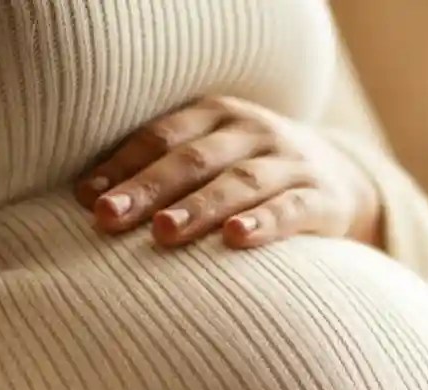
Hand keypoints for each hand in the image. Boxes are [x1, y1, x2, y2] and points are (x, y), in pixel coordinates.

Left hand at [76, 96, 382, 248]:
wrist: (340, 178)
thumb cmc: (250, 173)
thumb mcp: (210, 156)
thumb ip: (160, 170)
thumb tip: (87, 201)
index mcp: (217, 114)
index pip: (162, 137)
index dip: (123, 166)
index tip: (87, 200)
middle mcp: (254, 131)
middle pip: (194, 158)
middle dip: (149, 188)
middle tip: (109, 218)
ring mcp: (291, 162)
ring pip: (240, 182)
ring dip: (199, 207)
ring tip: (165, 232)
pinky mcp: (322, 198)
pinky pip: (291, 209)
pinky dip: (264, 221)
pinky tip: (237, 237)